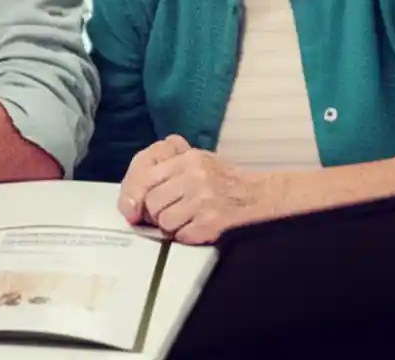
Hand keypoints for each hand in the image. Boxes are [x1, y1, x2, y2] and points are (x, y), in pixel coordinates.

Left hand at [119, 137, 264, 244]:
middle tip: (168, 214)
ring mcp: (203, 201)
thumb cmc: (225, 181)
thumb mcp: (199, 160)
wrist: (260, 196)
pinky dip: (186, 235)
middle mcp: (195, 177)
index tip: (137, 207)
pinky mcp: (210, 223)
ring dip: (171, 226)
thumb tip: (134, 194)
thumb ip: (169, 166)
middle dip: (155, 213)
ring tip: (186, 219)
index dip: (138, 196)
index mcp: (189, 159)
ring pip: (164, 221)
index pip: (147, 178)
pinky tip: (198, 227)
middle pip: (152, 202)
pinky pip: (181, 236)